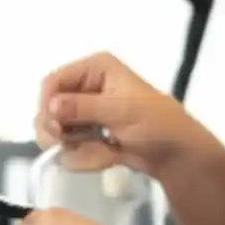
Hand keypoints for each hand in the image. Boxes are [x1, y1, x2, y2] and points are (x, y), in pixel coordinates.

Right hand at [35, 51, 221, 177]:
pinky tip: (107, 155)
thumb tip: (52, 106)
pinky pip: (70, 148)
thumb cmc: (156, 125)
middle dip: (58, 130)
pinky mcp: (88, 135)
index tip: (55, 129)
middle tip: (69, 144)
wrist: (176, 155)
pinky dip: (84, 156)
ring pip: (54, 131)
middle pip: (48, 108)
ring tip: (101, 150)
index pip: (53, 82)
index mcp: (95, 69)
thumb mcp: (121, 111)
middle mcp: (85, 87)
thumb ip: (84, 107)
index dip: (48, 105)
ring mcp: (85, 113)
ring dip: (74, 146)